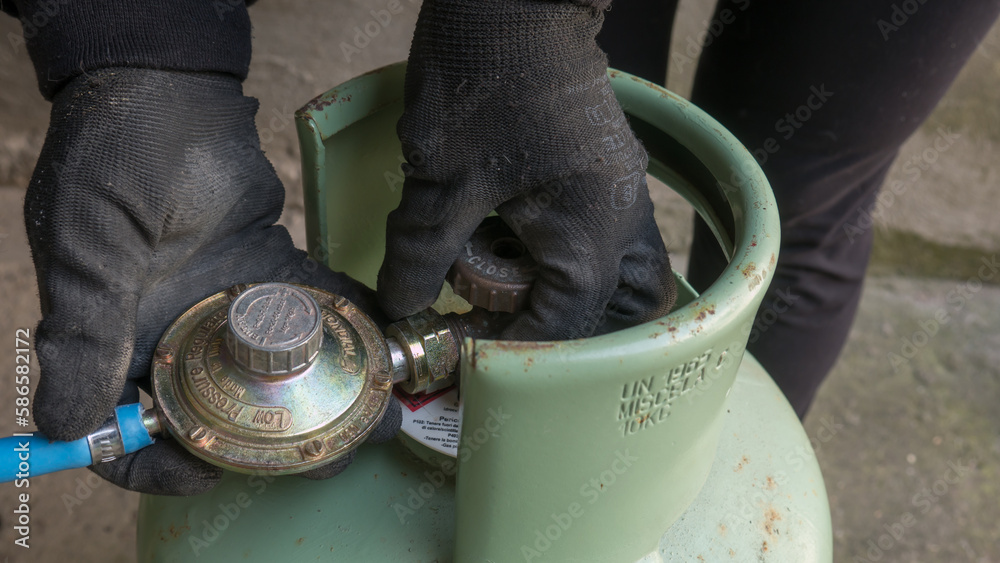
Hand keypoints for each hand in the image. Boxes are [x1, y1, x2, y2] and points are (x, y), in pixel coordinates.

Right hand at [26, 68, 398, 494]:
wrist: (169, 87)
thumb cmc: (115, 158)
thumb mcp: (90, 246)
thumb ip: (87, 330)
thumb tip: (66, 424)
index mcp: (117, 340)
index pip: (126, 434)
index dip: (161, 469)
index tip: (213, 474)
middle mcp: (171, 333)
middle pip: (219, 415)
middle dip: (275, 442)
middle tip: (331, 449)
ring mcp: (224, 306)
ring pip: (275, 374)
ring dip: (326, 396)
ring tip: (379, 410)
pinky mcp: (268, 271)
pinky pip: (312, 311)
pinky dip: (347, 329)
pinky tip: (387, 344)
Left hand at [378, 0, 676, 339]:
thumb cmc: (482, 78)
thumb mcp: (443, 175)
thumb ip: (422, 252)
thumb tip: (401, 307)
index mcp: (592, 229)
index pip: (565, 321)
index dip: (511, 346)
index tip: (464, 352)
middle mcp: (622, 215)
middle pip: (611, 303)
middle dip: (556, 323)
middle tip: (494, 314)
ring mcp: (620, 186)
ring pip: (615, 267)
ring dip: (568, 288)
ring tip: (506, 279)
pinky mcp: (604, 163)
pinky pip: (599, 229)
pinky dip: (561, 249)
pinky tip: (510, 232)